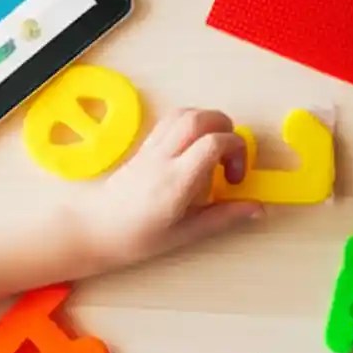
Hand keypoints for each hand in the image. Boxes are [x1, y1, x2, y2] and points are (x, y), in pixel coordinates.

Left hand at [75, 109, 262, 271]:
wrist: (94, 230)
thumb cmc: (137, 239)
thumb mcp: (186, 234)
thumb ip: (224, 217)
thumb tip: (257, 208)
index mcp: (176, 181)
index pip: (214, 143)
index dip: (237, 150)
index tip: (235, 177)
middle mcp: (163, 158)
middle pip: (200, 118)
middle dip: (226, 128)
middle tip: (228, 157)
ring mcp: (151, 149)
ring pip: (184, 113)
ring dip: (208, 122)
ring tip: (212, 151)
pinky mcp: (143, 147)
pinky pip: (170, 121)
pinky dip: (190, 125)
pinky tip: (192, 150)